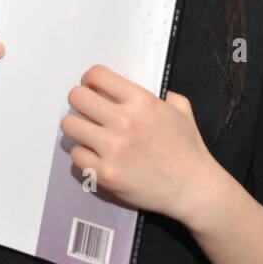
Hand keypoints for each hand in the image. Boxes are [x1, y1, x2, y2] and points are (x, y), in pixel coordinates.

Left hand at [60, 64, 217, 223]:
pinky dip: (84, 155)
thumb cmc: (188, 150)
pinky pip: (76, 155)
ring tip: (89, 134)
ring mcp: (113, 149)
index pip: (97, 75)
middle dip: (80, 101)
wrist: (193, 188)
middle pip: (77, 97)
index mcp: (142, 101)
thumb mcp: (181, 110)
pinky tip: (96, 156)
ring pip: (69, 125)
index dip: (90, 80)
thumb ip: (162, 94)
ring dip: (78, 127)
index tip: (91, 88)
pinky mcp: (105, 174)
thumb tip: (143, 90)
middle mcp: (125, 121)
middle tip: (87, 111)